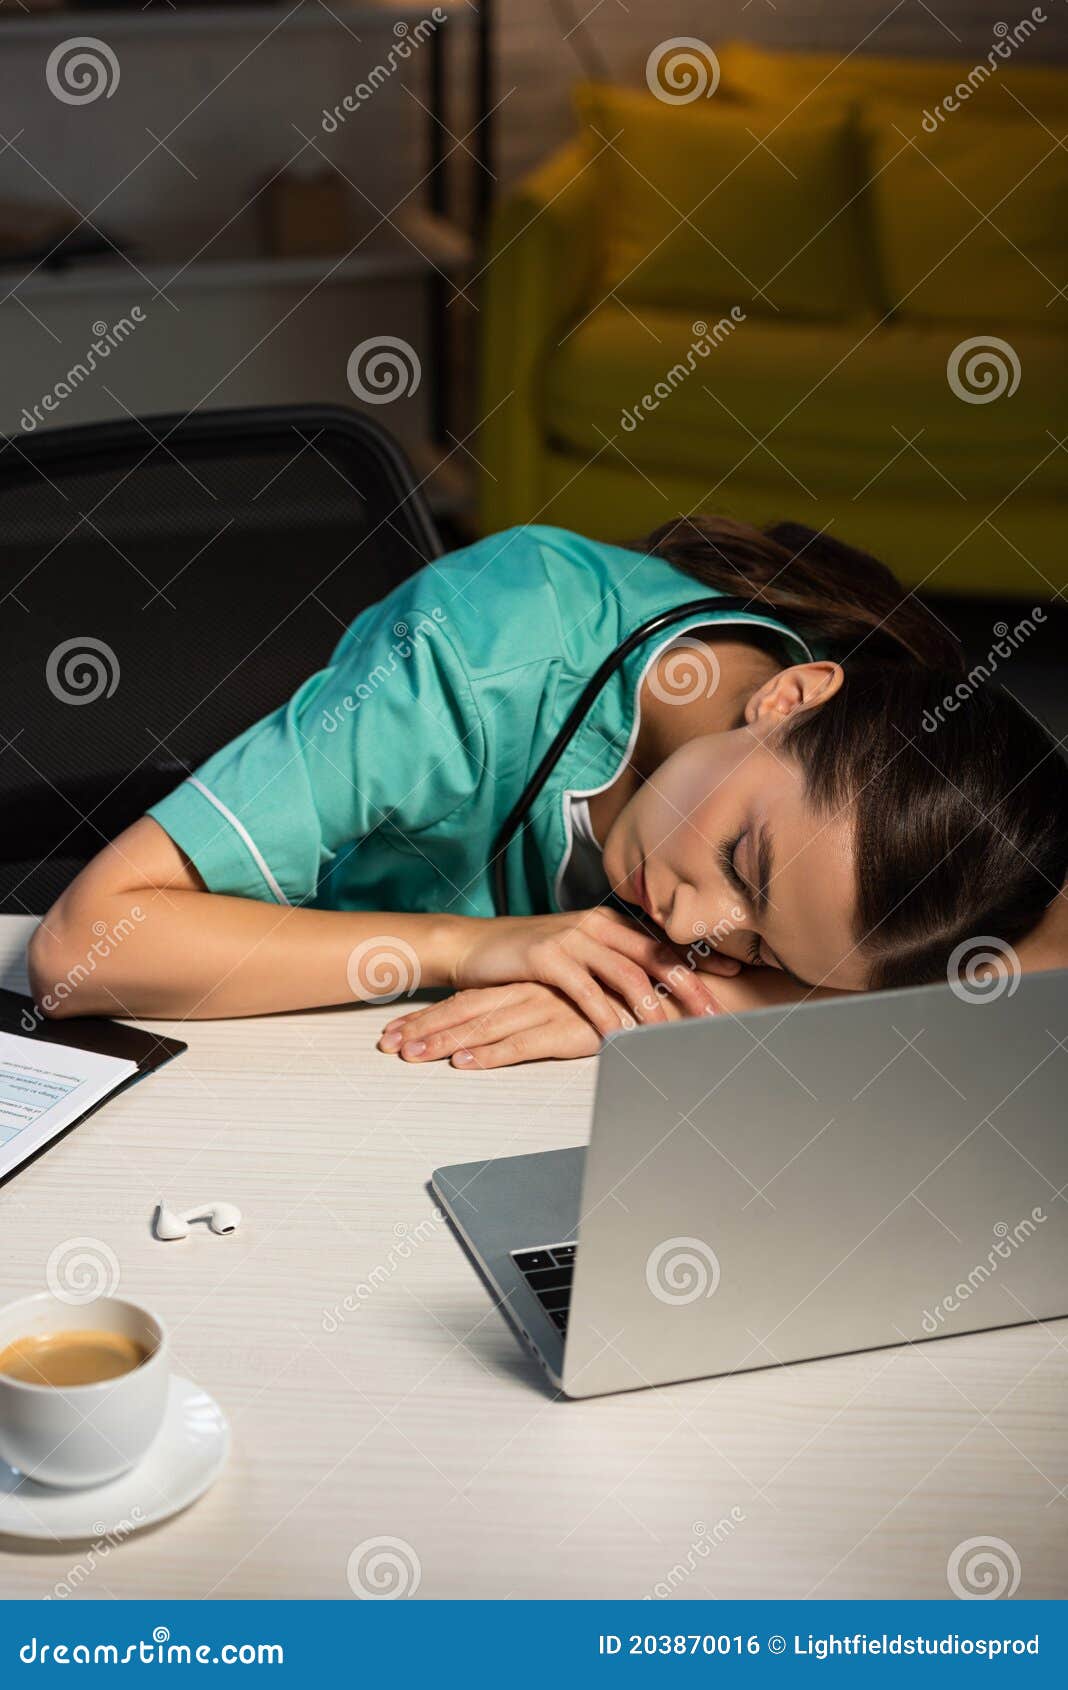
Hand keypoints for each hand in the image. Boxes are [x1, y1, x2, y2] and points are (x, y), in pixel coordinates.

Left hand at [377, 980, 710, 1068]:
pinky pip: (523, 1042)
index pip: (468, 999)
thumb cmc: (620, 1001)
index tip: (395, 1033)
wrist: (671, 995)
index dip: (429, 1017)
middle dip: (423, 1029)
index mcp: (529, 982)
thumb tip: (501, 1022)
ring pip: (485, 1026)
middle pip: (466, 1011)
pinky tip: (465, 1062)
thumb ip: (538, 1006)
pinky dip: (491, 1053)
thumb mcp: (569, 999)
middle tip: (387, 1046)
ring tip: (411, 1055)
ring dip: (445, 1042)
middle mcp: (533, 990)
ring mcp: (549, 1007)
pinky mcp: (570, 1028)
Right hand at [451, 905, 736, 1037]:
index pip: (662, 942)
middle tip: (717, 1015)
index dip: (700, 959)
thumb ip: (607, 962)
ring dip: (654, 1009)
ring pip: (627, 975)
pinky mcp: (548, 958)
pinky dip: (607, 1016)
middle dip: (691, 988)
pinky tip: (621, 1037)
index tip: (734, 977)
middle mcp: (597, 926)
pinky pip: (587, 992)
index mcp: (608, 924)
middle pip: (656, 957)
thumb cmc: (526, 956)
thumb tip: (645, 987)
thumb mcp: (573, 952)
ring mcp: (573, 939)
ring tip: (674, 1036)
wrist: (473, 946)